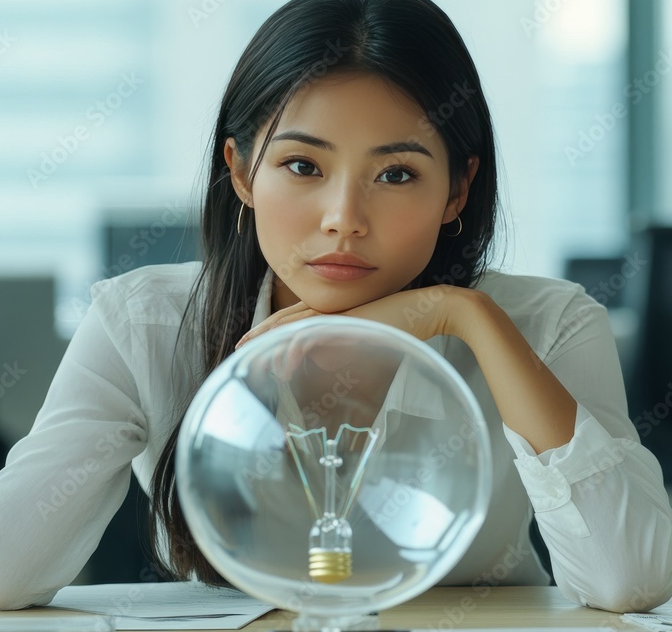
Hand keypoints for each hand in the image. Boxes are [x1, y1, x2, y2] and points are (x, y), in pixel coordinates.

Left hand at [233, 284, 468, 378]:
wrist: (432, 307)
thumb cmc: (407, 322)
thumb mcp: (369, 335)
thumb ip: (348, 345)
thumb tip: (328, 364)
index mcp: (336, 309)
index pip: (295, 318)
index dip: (272, 329)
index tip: (253, 342)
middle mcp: (334, 306)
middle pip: (288, 319)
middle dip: (262, 334)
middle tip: (240, 348)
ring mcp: (341, 311)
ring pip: (296, 325)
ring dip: (272, 343)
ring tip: (253, 358)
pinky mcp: (350, 318)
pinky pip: (316, 332)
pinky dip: (297, 346)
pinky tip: (284, 361)